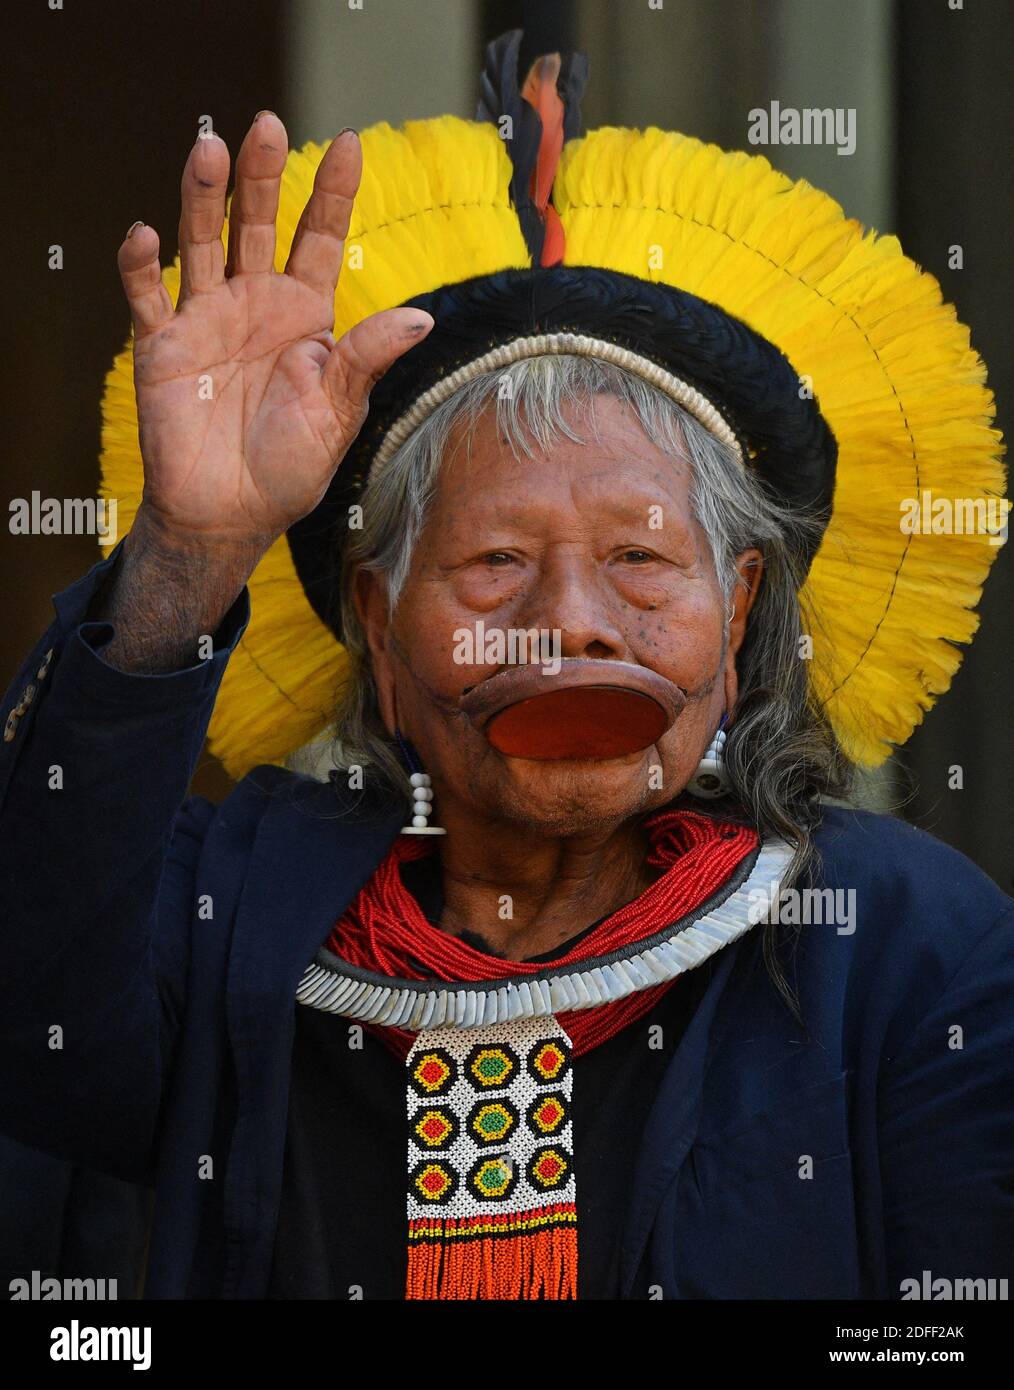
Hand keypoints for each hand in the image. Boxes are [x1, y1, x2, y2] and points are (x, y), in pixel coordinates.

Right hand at [116, 113, 432, 549]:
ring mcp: (207, 318)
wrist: (231, 514)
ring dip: (202, 196)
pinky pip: (148, 294)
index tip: (351, 143)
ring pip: (203, 241)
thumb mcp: (338, 412)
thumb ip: (367, 358)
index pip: (320, 239)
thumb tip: (422, 319)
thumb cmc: (291, 467)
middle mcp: (256, 304)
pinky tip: (147, 234)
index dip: (334, 194)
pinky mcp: (162, 345)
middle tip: (268, 125)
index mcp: (305, 316)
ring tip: (208, 149)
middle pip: (259, 223)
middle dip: (263, 176)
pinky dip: (141, 264)